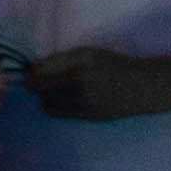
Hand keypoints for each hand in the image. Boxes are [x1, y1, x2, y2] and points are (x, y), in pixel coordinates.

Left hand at [27, 43, 152, 120]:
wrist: (140, 88)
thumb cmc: (112, 65)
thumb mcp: (87, 54)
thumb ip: (60, 59)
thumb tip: (33, 68)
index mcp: (78, 67)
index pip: (41, 74)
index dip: (30, 74)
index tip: (30, 71)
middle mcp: (79, 87)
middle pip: (41, 90)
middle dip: (36, 86)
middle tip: (39, 81)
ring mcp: (84, 104)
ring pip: (48, 104)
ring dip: (44, 97)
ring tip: (54, 90)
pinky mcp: (87, 117)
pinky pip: (60, 114)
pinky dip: (54, 106)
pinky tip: (63, 99)